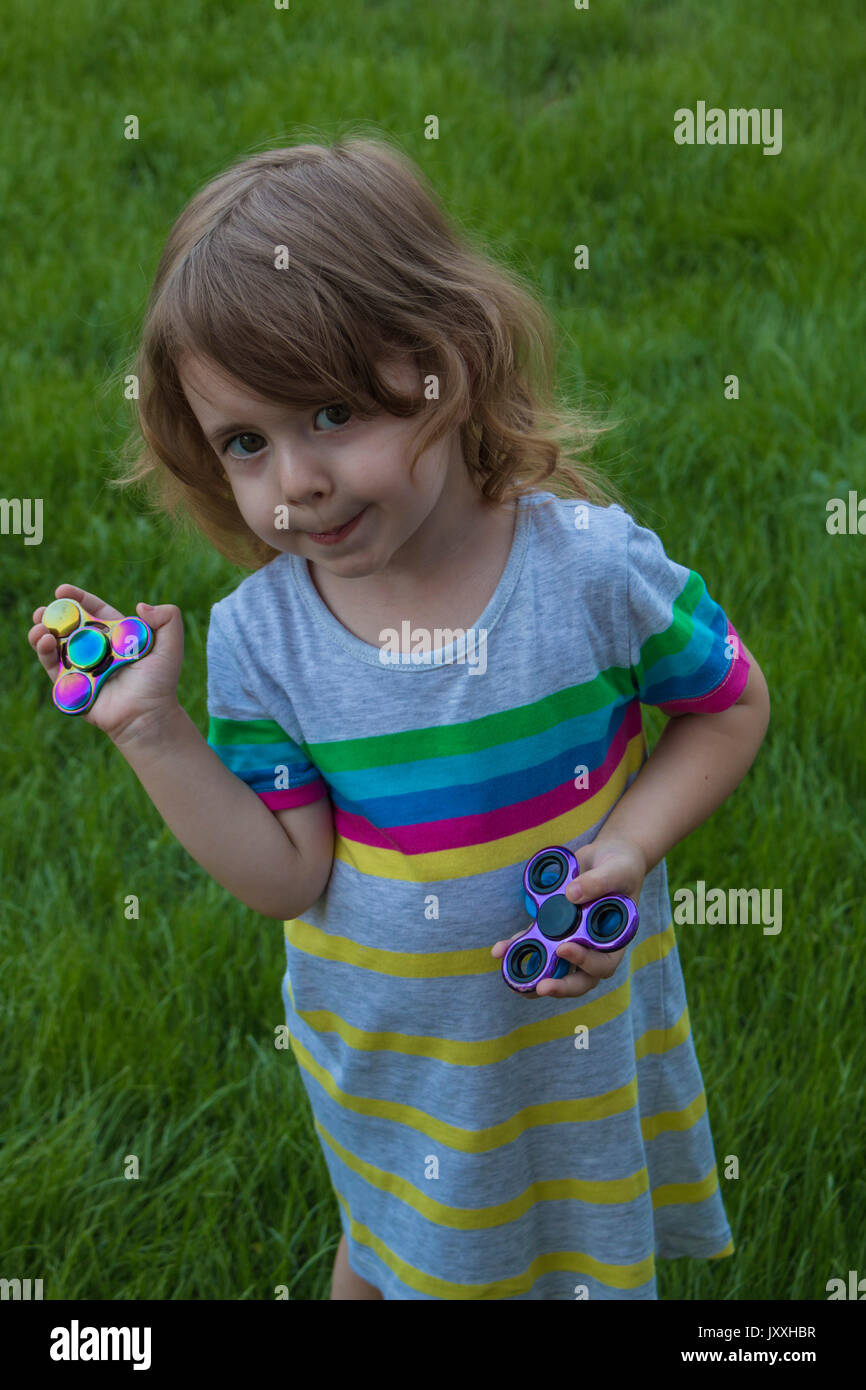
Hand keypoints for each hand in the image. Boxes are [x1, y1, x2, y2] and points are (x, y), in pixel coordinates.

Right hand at [29, 582, 183, 743]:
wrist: (147, 715)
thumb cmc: (160, 683)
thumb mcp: (171, 646)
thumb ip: (167, 618)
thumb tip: (140, 605)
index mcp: (115, 636)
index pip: (93, 611)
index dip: (77, 599)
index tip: (62, 589)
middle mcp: (96, 650)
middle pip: (69, 626)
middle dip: (53, 614)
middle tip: (44, 610)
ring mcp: (81, 667)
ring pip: (55, 644)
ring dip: (43, 632)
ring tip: (41, 626)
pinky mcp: (70, 685)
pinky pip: (52, 666)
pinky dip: (45, 653)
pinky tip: (46, 642)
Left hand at [490, 835, 646, 998]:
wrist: (608, 856)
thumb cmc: (621, 867)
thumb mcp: (616, 871)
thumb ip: (598, 882)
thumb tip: (570, 895)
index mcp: (614, 941)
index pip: (603, 964)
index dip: (585, 963)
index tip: (565, 948)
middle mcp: (592, 947)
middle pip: (579, 978)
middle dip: (560, 985)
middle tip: (541, 987)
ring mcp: (571, 939)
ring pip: (554, 967)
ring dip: (534, 975)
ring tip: (512, 980)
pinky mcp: (552, 927)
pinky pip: (535, 942)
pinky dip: (518, 947)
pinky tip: (499, 950)